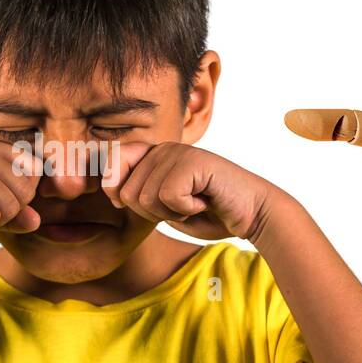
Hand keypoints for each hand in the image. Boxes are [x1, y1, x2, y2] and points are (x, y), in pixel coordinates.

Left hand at [100, 142, 275, 241]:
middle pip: (127, 193)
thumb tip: (110, 189)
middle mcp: (162, 149)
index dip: (115, 190)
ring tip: (195, 202)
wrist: (251, 214)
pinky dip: (187, 209)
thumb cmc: (210, 213)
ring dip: (172, 213)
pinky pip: (169, 196)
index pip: (109, 164)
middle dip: (153, 213)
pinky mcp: (193, 160)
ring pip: (146, 197)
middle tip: (182, 206)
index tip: (143, 204)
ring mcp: (178, 152)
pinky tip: (205, 200)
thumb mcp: (165, 208)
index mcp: (151, 156)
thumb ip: (138, 197)